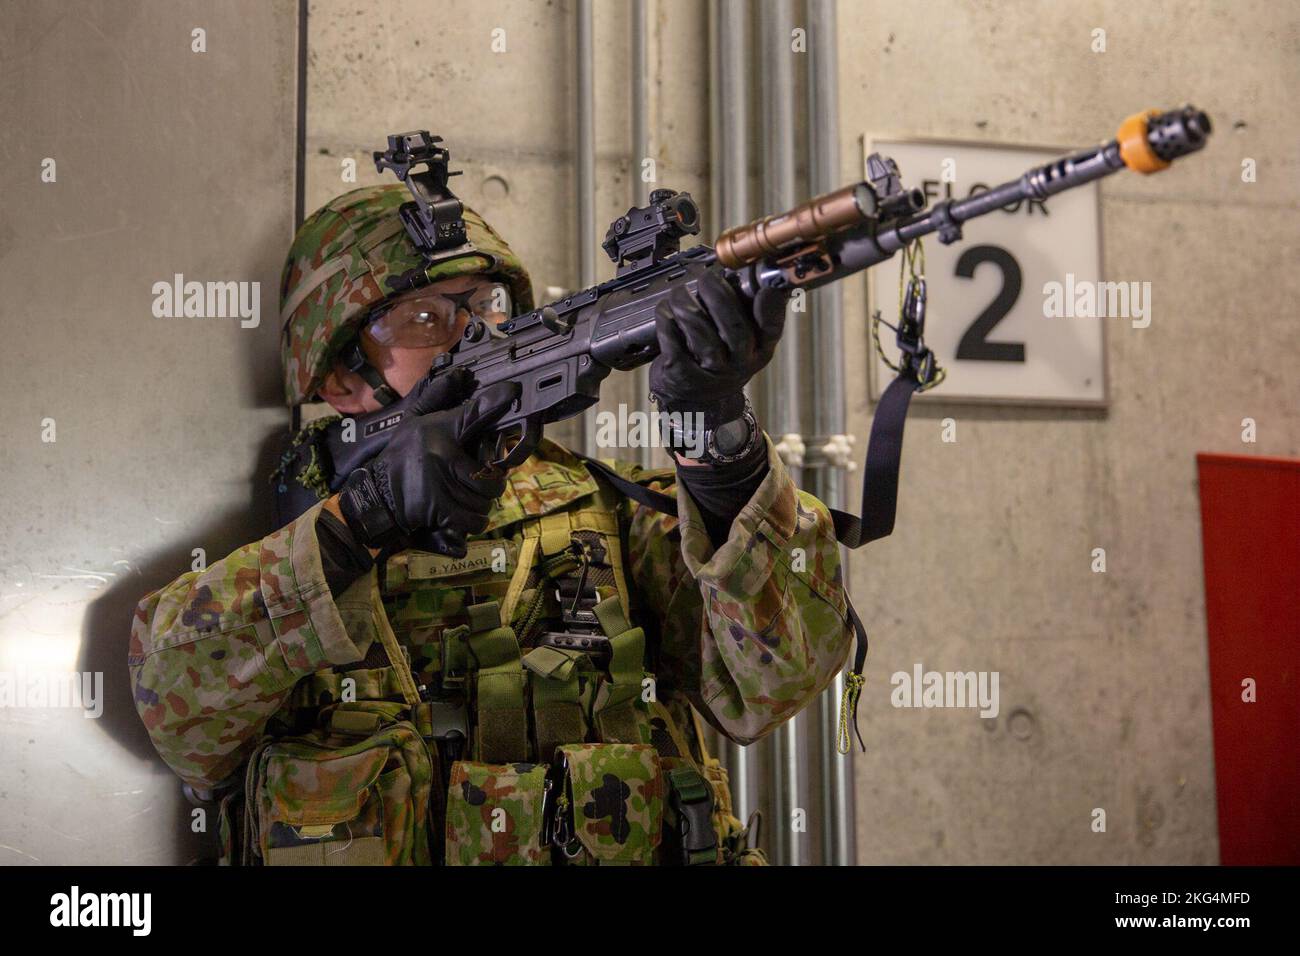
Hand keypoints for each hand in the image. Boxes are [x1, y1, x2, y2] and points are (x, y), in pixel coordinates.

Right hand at [340, 368, 529, 553]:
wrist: (378, 495)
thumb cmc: (400, 456)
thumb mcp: (414, 421)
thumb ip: (435, 397)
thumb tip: (458, 373)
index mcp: (440, 433)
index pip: (473, 414)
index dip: (494, 401)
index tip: (512, 390)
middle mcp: (444, 456)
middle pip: (491, 474)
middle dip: (491, 482)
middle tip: (481, 480)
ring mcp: (444, 485)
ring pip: (486, 498)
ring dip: (482, 502)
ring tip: (468, 496)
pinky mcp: (442, 510)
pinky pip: (476, 519)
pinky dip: (475, 520)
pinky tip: (465, 513)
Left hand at [649, 264, 788, 426]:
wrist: (695, 403)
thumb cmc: (719, 361)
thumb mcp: (743, 341)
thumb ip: (748, 310)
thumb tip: (749, 270)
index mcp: (759, 350)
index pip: (772, 329)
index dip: (771, 308)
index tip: (765, 288)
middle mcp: (739, 364)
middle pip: (734, 328)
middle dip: (718, 295)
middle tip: (706, 278)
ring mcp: (711, 373)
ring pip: (700, 333)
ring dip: (686, 305)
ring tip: (679, 293)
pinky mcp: (682, 375)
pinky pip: (673, 342)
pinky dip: (666, 321)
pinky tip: (666, 311)